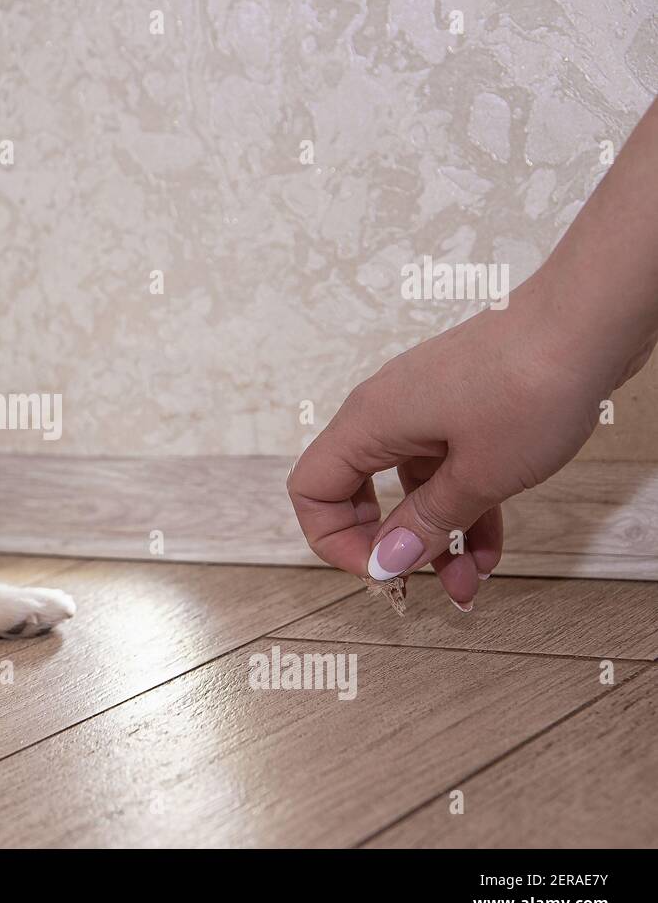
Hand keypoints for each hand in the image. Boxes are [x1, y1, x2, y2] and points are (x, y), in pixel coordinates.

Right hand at [286, 270, 645, 607]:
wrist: (591, 319)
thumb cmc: (532, 383)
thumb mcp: (478, 475)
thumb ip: (427, 523)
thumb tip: (386, 562)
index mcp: (369, 423)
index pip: (311, 491)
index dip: (336, 541)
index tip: (382, 570)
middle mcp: (385, 412)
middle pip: (356, 491)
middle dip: (388, 545)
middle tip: (418, 583)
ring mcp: (424, 407)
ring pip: (411, 486)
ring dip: (435, 536)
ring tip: (471, 581)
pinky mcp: (461, 405)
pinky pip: (445, 467)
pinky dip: (462, 508)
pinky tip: (490, 545)